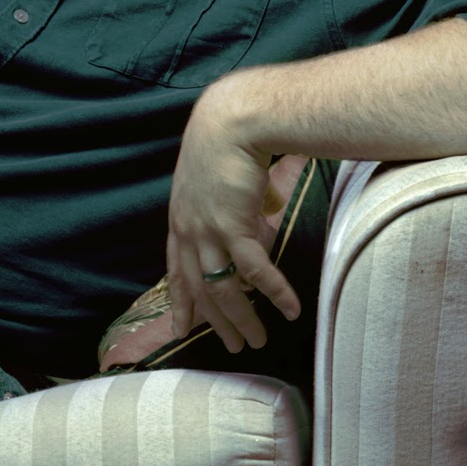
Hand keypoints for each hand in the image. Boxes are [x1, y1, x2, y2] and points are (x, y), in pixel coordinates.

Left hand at [166, 75, 301, 351]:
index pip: (176, 271)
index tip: (183, 327)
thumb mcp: (221, 173)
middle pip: (200, 289)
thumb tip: (265, 207)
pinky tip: (290, 309)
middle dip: (216, 322)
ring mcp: (208, 232)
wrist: (230, 119)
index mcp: (181, 219)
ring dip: (242, 319)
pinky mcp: (233, 227)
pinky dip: (274, 292)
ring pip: (224, 290)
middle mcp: (189, 231)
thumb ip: (240, 196)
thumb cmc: (228, 135)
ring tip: (257, 342)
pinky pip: (255, 271)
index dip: (181, 302)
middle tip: (233, 346)